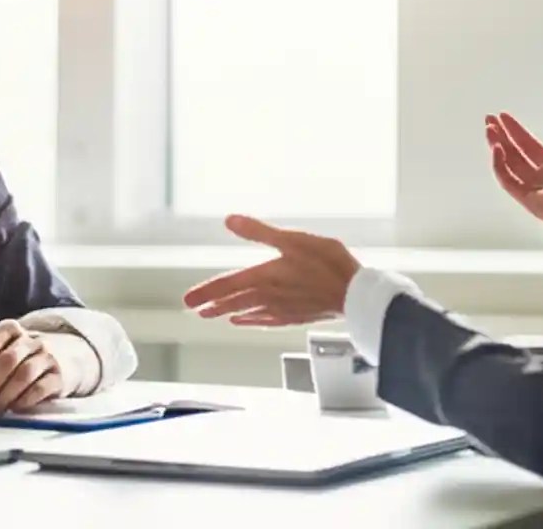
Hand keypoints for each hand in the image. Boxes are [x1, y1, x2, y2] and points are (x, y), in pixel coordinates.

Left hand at [0, 320, 63, 414]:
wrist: (65, 358)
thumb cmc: (24, 360)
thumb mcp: (0, 356)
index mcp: (10, 330)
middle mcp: (31, 339)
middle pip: (4, 362)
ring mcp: (48, 356)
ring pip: (23, 374)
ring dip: (4, 397)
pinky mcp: (60, 375)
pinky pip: (40, 388)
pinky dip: (23, 401)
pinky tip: (13, 409)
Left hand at [182, 215, 360, 326]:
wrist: (354, 294)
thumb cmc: (327, 264)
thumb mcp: (292, 240)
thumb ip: (259, 232)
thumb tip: (230, 220)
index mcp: (264, 276)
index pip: (227, 285)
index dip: (206, 291)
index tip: (188, 299)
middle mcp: (267, 296)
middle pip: (233, 302)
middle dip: (211, 305)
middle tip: (194, 309)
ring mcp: (280, 309)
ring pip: (246, 313)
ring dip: (228, 313)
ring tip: (214, 316)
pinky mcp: (294, 316)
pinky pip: (265, 320)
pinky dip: (251, 321)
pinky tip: (246, 321)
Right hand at [485, 107, 542, 240]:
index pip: (529, 143)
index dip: (516, 130)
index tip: (503, 117)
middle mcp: (540, 174)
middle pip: (514, 151)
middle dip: (501, 135)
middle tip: (489, 120)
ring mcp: (530, 186)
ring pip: (507, 163)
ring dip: (497, 145)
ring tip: (488, 130)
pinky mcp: (522, 197)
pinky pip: (506, 178)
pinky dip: (498, 164)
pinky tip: (496, 148)